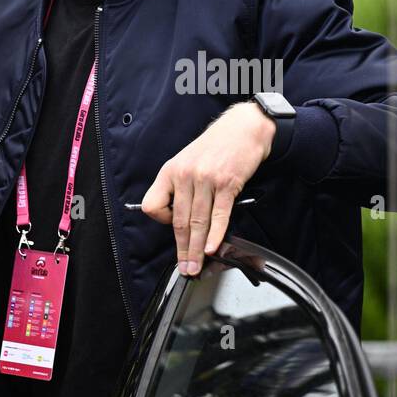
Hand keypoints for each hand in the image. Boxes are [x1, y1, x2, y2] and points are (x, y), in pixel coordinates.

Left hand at [141, 101, 274, 275]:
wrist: (243, 128)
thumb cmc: (216, 145)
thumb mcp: (187, 160)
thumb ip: (178, 186)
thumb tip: (175, 216)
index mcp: (171, 171)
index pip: (153, 205)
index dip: (161, 221)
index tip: (172, 230)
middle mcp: (185, 175)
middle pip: (179, 221)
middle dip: (182, 249)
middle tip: (185, 267)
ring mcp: (207, 179)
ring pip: (198, 222)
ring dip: (197, 248)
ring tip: (198, 265)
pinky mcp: (228, 183)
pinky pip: (219, 214)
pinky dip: (216, 234)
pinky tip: (213, 247)